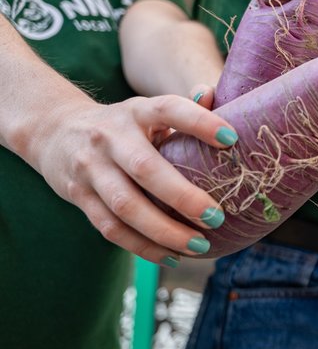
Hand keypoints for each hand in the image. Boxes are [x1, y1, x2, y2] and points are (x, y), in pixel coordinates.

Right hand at [30, 92, 235, 264]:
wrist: (54, 131)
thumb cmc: (123, 126)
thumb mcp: (147, 111)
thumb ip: (184, 109)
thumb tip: (212, 93)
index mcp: (136, 112)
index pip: (168, 110)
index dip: (199, 121)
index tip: (231, 139)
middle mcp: (110, 138)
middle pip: (145, 169)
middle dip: (183, 197)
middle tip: (217, 218)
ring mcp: (91, 169)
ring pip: (126, 206)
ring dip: (164, 231)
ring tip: (199, 245)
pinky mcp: (79, 196)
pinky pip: (111, 228)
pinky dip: (143, 246)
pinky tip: (173, 255)